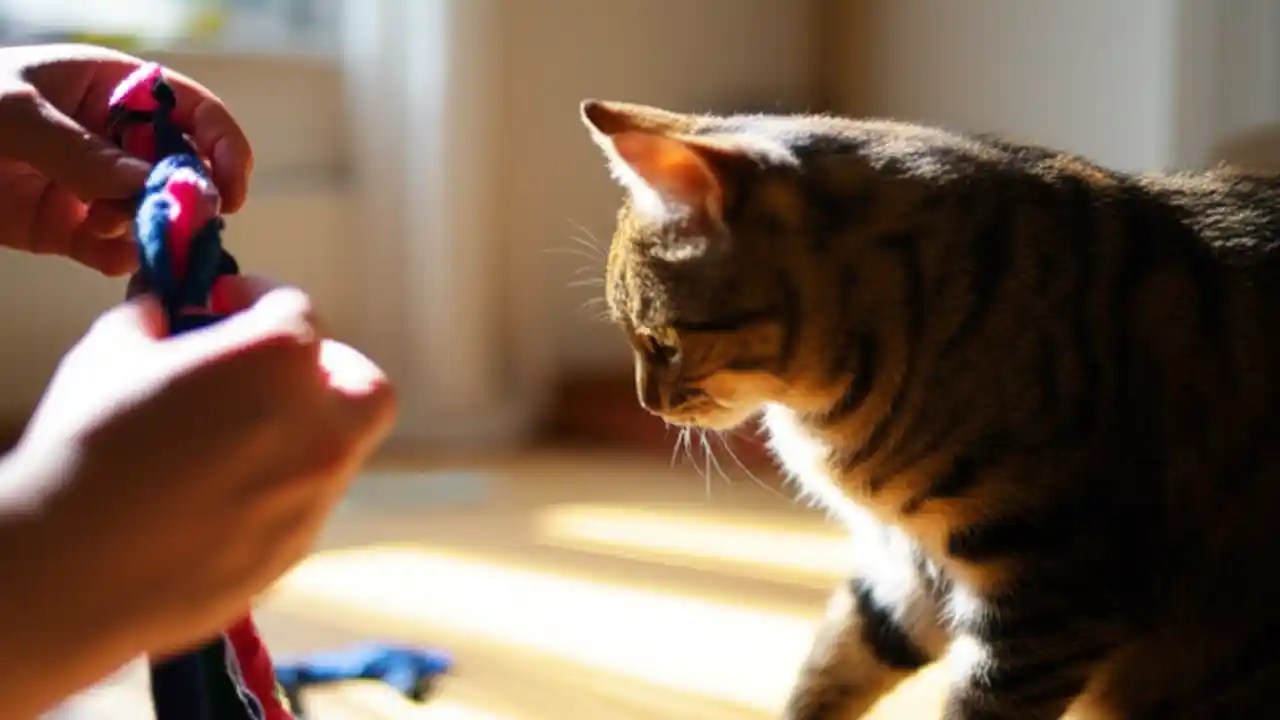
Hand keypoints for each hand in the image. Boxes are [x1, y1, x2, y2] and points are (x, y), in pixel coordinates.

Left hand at [0, 43, 252, 274]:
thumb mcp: (13, 114)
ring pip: (153, 214)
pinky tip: (103, 251)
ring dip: (147, 227)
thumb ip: (83, 151)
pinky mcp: (69, 228)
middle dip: (186, 197)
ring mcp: (92, 184)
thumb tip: (149, 186)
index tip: (229, 188)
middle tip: (180, 222)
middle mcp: (111, 135)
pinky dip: (120, 256)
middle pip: (183, 168)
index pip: (191, 110)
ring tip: (107, 226)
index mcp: (108, 86)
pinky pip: (117, 248)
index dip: (222, 145)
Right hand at [0, 278, 392, 715]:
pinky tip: (219, 492)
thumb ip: (153, 322)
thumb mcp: (109, 354)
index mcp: (280, 362)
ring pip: (338, 450)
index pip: (296, 309)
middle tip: (270, 370)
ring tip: (234, 434)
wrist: (71, 576)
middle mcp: (320, 428)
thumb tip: (161, 313)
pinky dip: (279, 486)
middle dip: (327, 368)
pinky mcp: (295, 550)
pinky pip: (304, 504)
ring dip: (303, 430)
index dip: (258, 298)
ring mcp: (314, 496)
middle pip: (362, 385)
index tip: (227, 303)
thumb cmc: (87, 450)